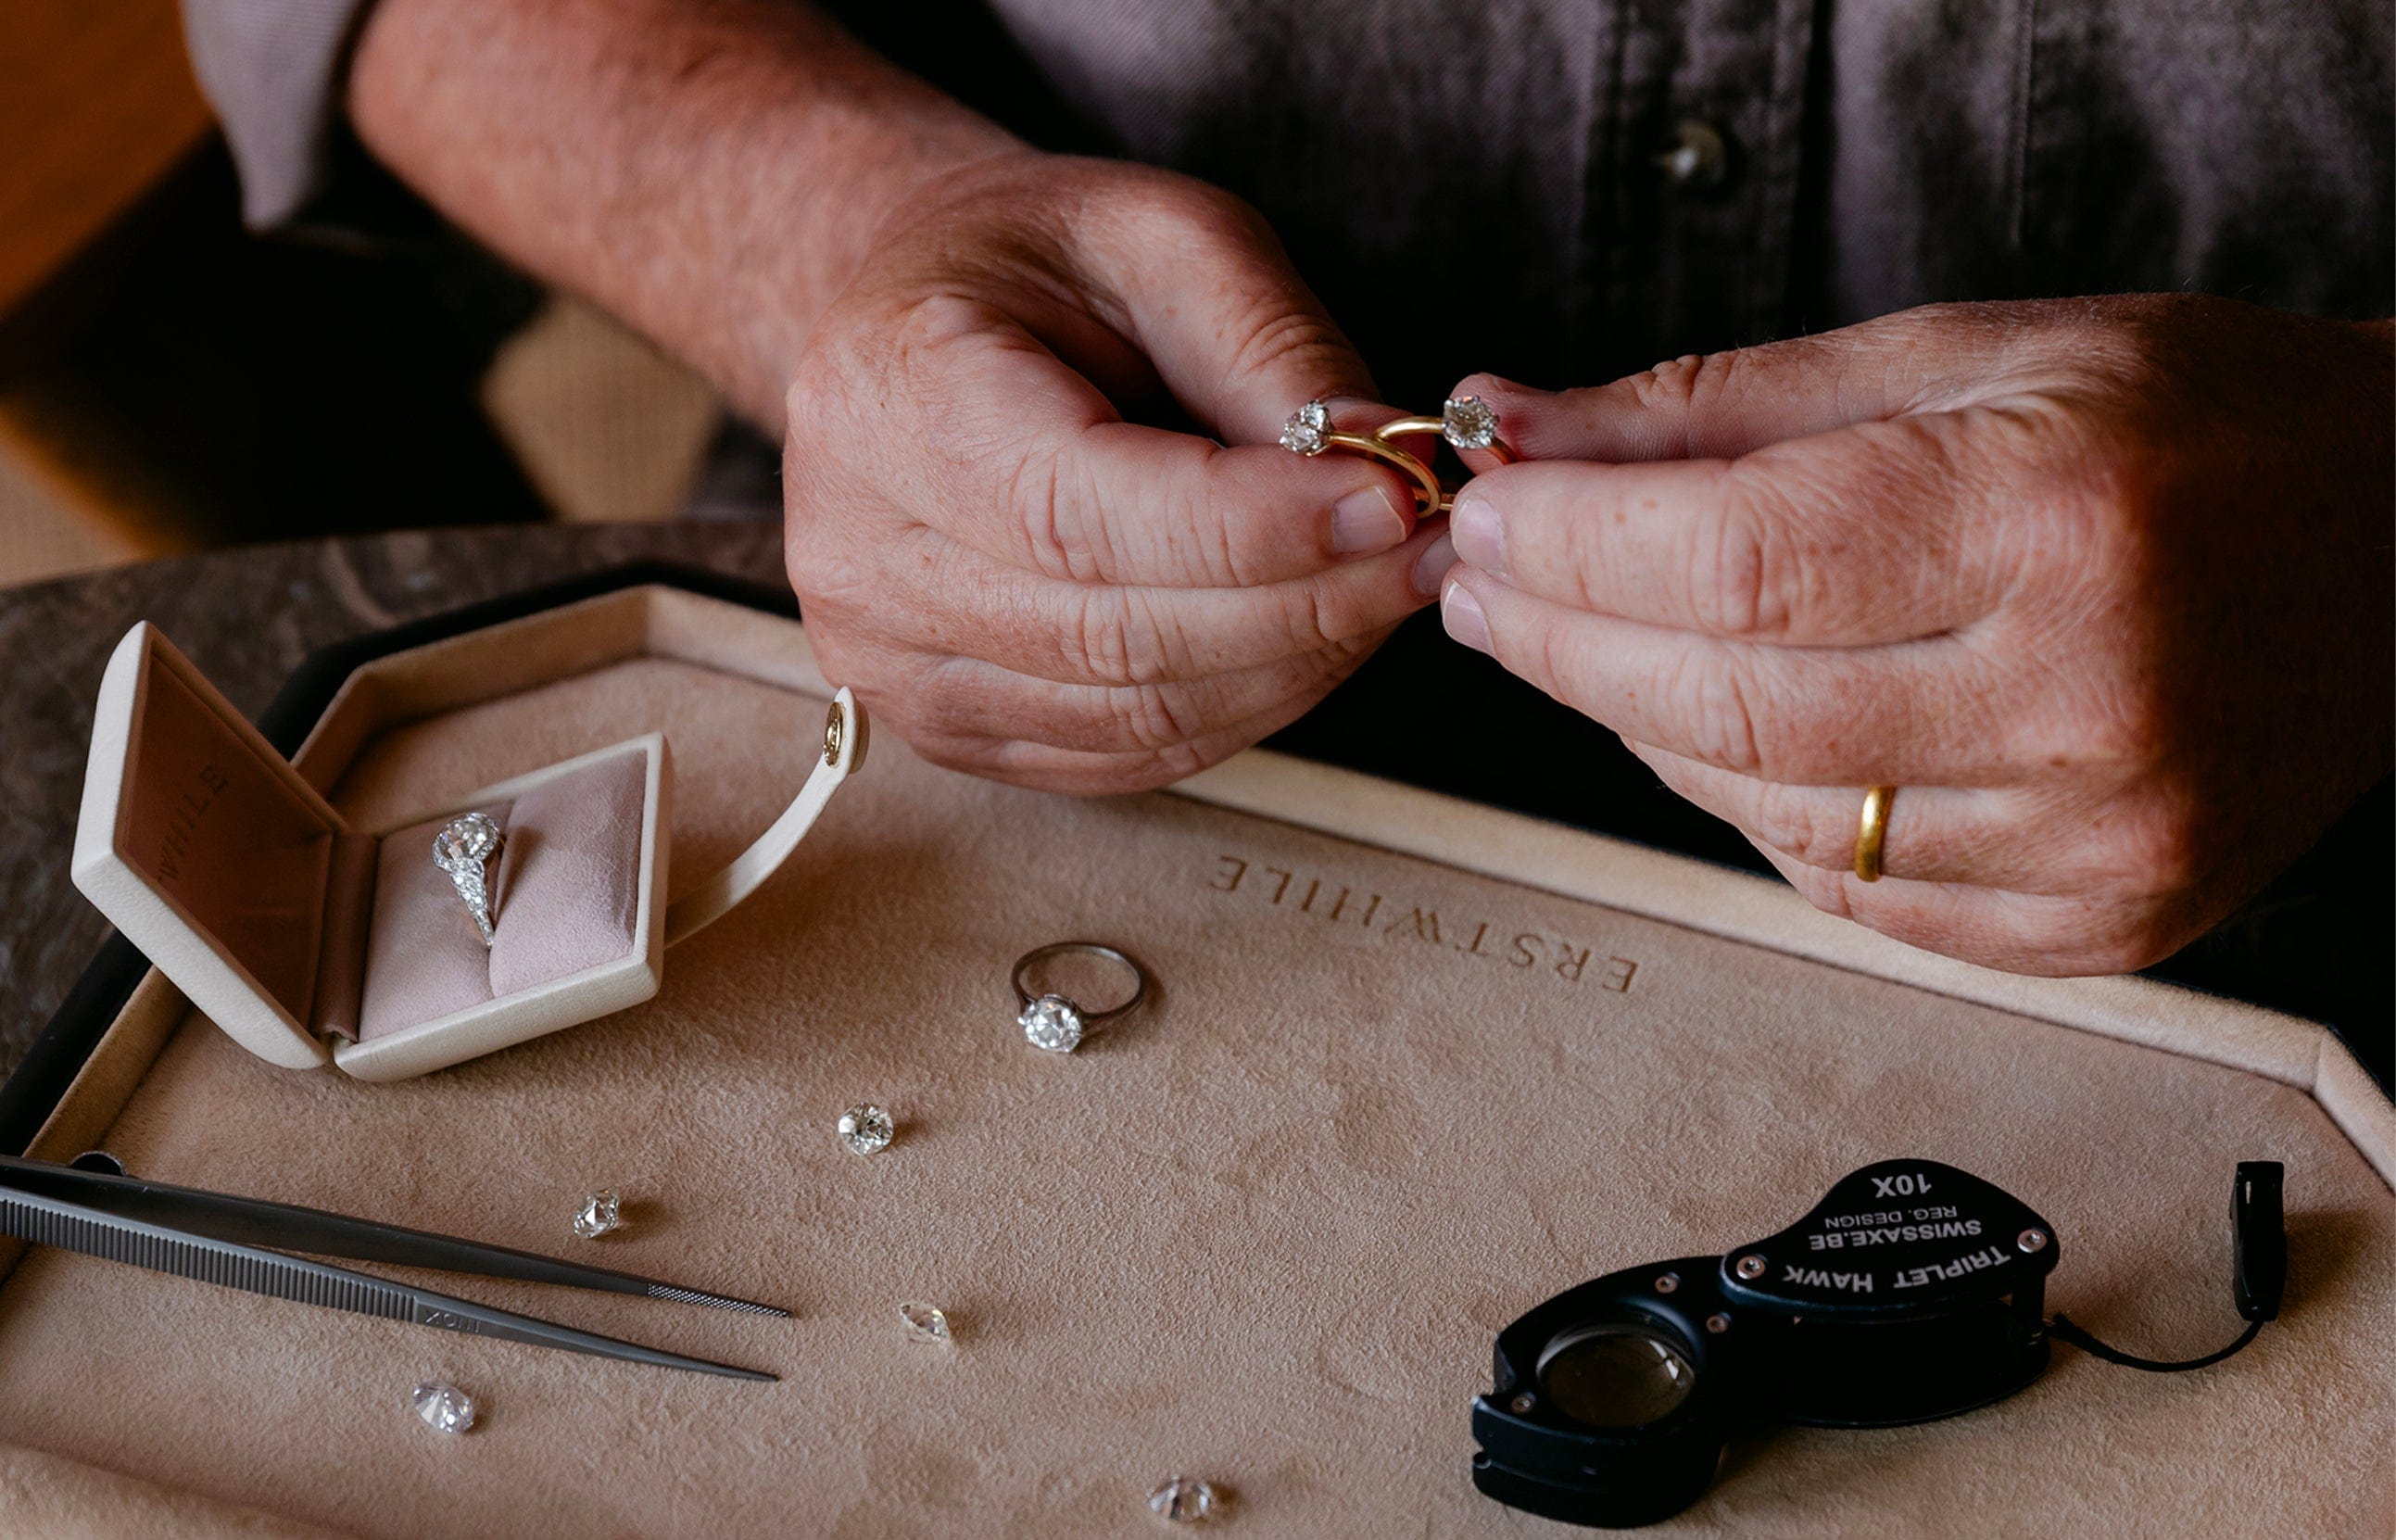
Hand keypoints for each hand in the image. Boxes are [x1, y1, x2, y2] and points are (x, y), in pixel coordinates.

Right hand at [782, 153, 1442, 792]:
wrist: (920, 328)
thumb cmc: (1040, 268)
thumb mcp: (1164, 237)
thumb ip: (1271, 350)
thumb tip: (1389, 469)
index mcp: (892, 402)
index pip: (1083, 515)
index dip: (1256, 531)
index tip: (1396, 503)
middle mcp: (863, 555)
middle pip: (1117, 633)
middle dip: (1306, 603)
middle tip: (1434, 551)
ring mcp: (891, 662)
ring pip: (1135, 712)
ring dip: (1295, 665)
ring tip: (1391, 586)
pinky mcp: (947, 728)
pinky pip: (1125, 754)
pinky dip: (1245, 708)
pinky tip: (1313, 638)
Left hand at [1427, 295, 2393, 973]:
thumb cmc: (2201, 429)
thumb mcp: (1969, 354)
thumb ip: (1724, 406)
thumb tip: (1524, 436)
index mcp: (2058, 523)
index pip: (1738, 563)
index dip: (1572, 547)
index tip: (1487, 518)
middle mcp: (2088, 701)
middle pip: (1726, 706)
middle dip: (1561, 643)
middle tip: (1490, 585)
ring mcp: (2101, 840)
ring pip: (1768, 817)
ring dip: (1640, 728)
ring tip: (1597, 640)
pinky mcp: (2101, 925)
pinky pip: (1853, 895)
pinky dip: (1754, 812)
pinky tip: (1727, 734)